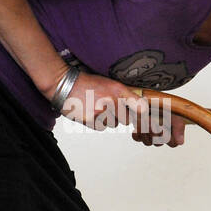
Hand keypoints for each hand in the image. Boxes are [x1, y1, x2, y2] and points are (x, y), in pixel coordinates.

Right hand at [58, 72, 184, 146]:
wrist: (63, 84)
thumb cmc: (89, 83)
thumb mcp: (110, 83)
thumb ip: (126, 95)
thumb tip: (143, 107)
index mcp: (119, 90)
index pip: (141, 108)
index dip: (145, 117)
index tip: (148, 121)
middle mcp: (112, 101)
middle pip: (127, 120)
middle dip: (121, 116)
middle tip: (109, 107)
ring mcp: (102, 112)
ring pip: (114, 124)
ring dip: (109, 119)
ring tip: (97, 106)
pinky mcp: (91, 120)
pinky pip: (102, 127)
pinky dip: (98, 122)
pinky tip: (90, 111)